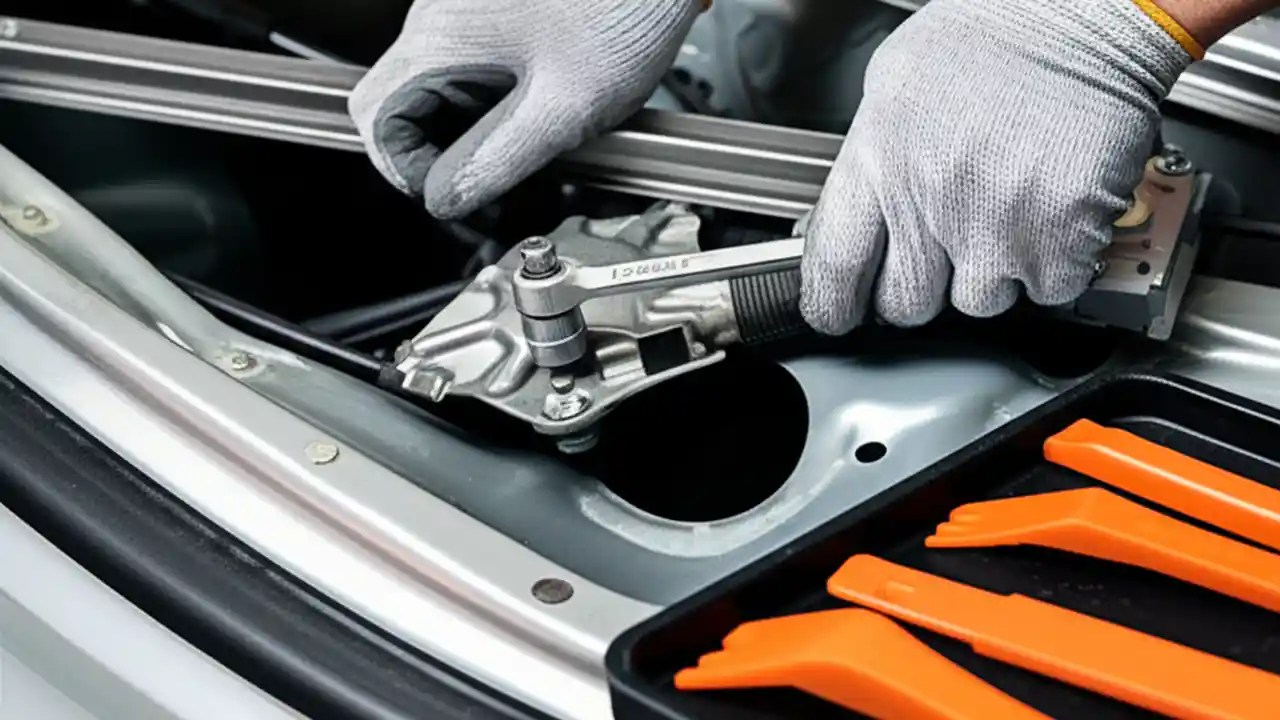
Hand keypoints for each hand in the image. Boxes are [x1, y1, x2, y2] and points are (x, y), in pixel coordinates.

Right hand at [350, 0, 702, 218]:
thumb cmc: (624, 14)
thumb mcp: (562, 110)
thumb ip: (497, 162)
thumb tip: (448, 199)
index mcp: (442, 40)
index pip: (376, 118)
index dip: (406, 168)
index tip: (450, 191)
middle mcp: (440, 19)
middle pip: (398, 105)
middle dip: (433, 153)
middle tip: (483, 179)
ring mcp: (464, 14)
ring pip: (433, 91)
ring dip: (466, 131)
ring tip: (524, 144)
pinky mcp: (492, 17)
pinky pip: (467, 72)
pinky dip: (489, 106)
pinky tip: (536, 115)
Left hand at [799, 0, 1197, 334]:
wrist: (1083, 16)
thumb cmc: (993, 37)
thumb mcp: (896, 88)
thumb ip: (874, 160)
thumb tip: (854, 215)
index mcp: (879, 159)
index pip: (834, 266)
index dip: (831, 303)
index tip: (838, 314)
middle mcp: (930, 200)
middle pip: (905, 303)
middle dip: (919, 291)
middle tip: (942, 255)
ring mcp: (994, 227)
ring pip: (976, 303)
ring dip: (992, 274)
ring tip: (1005, 214)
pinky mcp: (1059, 242)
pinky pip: (1048, 290)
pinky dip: (1055, 266)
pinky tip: (1050, 215)